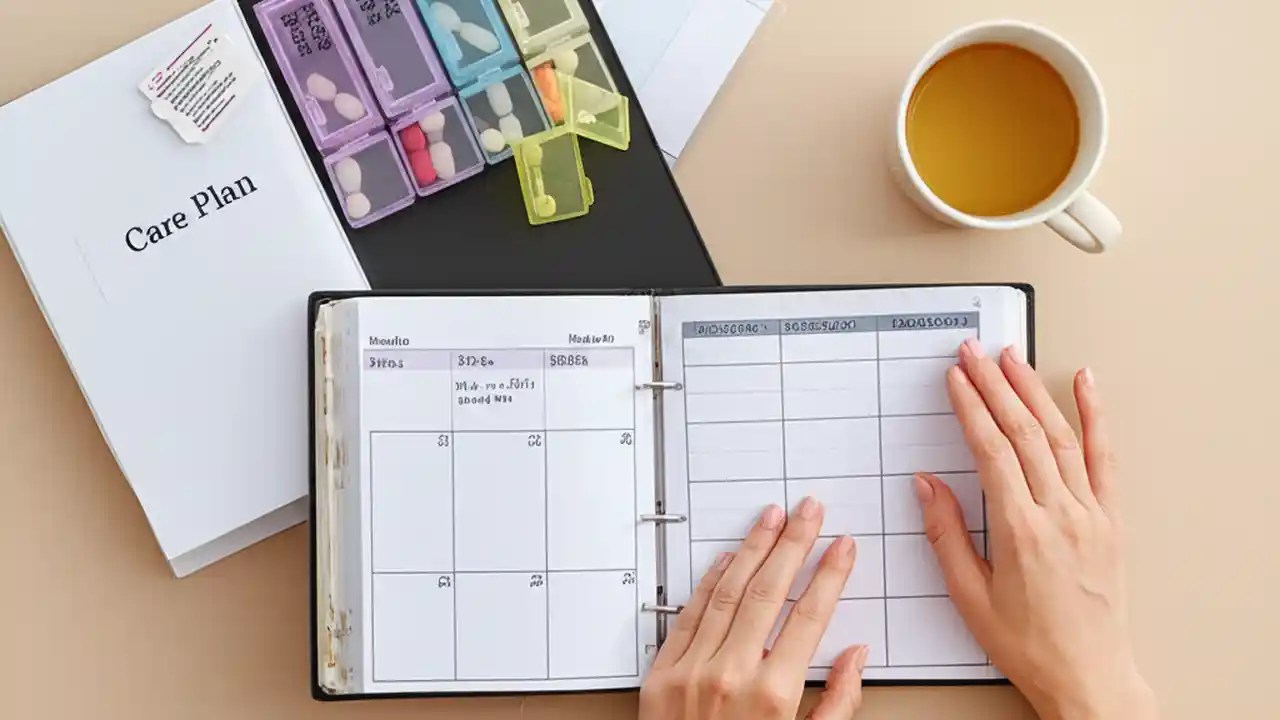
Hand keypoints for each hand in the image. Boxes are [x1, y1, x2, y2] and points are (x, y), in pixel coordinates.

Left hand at [639, 499, 868, 719]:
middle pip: (768, 590)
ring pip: (726, 591)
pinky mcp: (660, 674)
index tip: (843, 547)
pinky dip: (709, 582)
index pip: (810, 616)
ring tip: (771, 517)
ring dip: (751, 548)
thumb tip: (855, 657)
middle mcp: (729, 676)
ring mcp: (690, 671)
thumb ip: (837, 706)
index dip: (830, 575)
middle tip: (809, 511)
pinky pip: (688, 615)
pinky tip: (728, 559)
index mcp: (773, 697)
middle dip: (793, 543)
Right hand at [917, 339, 1157, 719]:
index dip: (970, 407)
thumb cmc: (1029, 645)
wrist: (1090, 676)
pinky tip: (1085, 385)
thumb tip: (927, 484)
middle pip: (1024, 433)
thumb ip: (946, 534)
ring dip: (1033, 391)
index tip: (954, 377)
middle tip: (973, 352)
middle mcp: (1060, 514)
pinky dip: (1095, 416)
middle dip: (994, 385)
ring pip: (1061, 436)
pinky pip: (1105, 457)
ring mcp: (1092, 513)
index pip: (991, 450)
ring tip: (1011, 358)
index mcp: (1021, 532)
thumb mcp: (970, 597)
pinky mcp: (1112, 519)